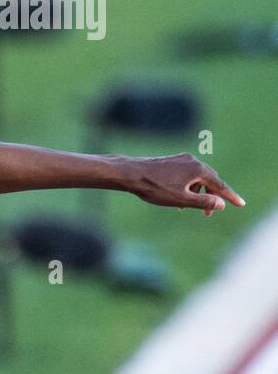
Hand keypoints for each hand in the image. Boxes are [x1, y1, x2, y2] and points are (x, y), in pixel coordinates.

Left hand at [129, 153, 244, 217]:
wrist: (132, 174)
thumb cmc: (155, 188)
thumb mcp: (181, 200)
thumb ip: (203, 202)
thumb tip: (221, 204)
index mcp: (199, 170)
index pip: (220, 185)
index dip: (230, 196)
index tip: (241, 204)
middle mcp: (193, 161)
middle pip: (210, 180)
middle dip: (211, 197)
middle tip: (209, 214)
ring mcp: (183, 159)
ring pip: (197, 178)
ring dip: (198, 193)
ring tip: (188, 208)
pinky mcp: (173, 161)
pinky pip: (187, 175)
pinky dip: (189, 186)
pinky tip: (178, 197)